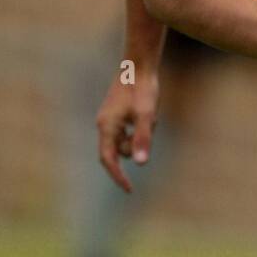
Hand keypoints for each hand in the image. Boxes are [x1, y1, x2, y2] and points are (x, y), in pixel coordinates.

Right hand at [97, 67, 159, 192]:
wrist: (138, 65)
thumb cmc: (142, 89)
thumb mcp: (147, 116)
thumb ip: (142, 139)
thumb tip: (140, 164)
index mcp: (107, 126)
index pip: (108, 160)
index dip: (118, 176)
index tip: (130, 190)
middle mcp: (104, 124)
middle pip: (118, 151)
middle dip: (135, 147)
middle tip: (150, 127)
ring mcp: (110, 119)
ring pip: (126, 140)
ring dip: (141, 135)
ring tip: (152, 116)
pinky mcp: (117, 114)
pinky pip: (129, 130)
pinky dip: (140, 128)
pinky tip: (150, 113)